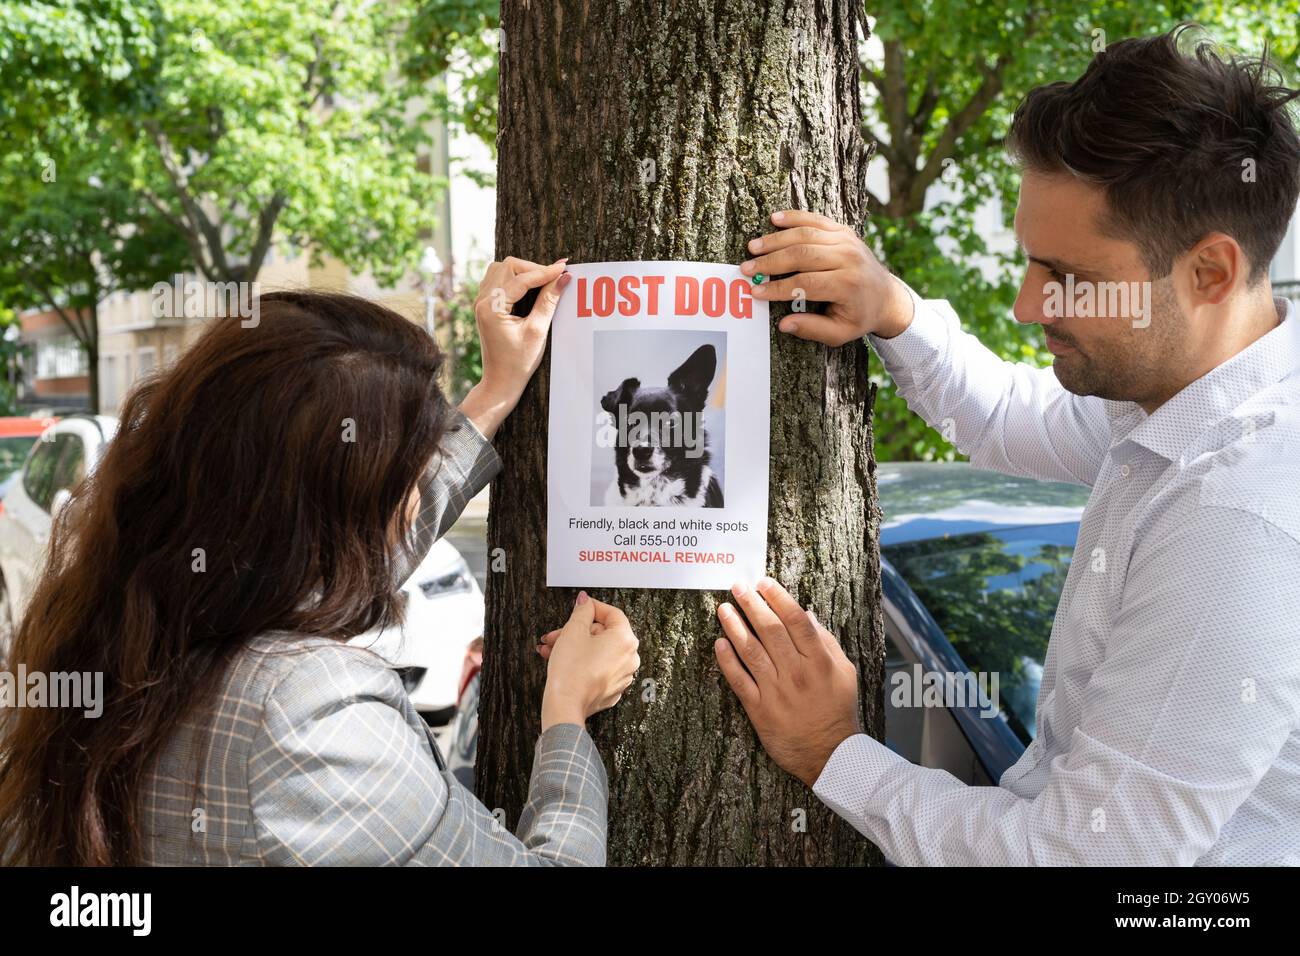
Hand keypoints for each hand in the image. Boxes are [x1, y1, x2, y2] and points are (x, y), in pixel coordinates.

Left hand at [459, 256, 569, 438]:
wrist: (500, 381)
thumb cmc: (518, 362)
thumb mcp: (537, 331)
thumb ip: (549, 301)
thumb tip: (563, 279)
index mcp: (491, 308)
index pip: (521, 279)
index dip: (545, 272)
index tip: (564, 268)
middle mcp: (482, 301)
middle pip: (508, 266)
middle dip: (533, 269)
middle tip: (556, 276)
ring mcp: (481, 302)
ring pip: (502, 269)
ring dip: (524, 271)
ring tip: (545, 280)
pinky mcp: (485, 305)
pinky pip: (498, 279)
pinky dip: (515, 278)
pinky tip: (530, 286)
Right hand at [539, 591, 639, 730]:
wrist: (565, 705)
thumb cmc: (571, 671)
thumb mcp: (573, 631)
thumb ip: (582, 611)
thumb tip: (586, 602)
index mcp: (625, 640)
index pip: (613, 613)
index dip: (593, 608)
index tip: (581, 606)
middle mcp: (630, 659)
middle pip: (603, 635)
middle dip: (576, 632)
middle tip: (557, 634)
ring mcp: (622, 676)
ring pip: (598, 652)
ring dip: (575, 647)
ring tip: (553, 649)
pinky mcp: (612, 690)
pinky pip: (598, 668)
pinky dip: (583, 663)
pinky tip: (563, 662)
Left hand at [714, 576, 861, 786]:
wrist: (830, 754)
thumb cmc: (838, 710)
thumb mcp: (844, 672)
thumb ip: (826, 642)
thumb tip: (807, 614)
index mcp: (818, 661)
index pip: (795, 620)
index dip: (777, 597)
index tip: (763, 583)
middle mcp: (796, 672)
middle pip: (770, 630)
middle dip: (751, 604)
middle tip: (738, 587)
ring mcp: (776, 691)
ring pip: (750, 650)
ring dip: (734, 626)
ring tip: (724, 608)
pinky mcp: (759, 709)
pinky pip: (739, 680)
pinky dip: (727, 660)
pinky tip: (719, 643)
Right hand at [739, 210, 914, 344]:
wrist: (887, 296)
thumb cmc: (859, 316)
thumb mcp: (840, 333)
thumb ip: (812, 329)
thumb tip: (784, 324)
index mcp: (847, 285)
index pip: (805, 283)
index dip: (777, 288)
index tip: (755, 292)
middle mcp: (848, 258)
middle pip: (802, 254)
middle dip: (771, 262)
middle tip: (747, 268)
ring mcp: (846, 240)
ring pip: (805, 234)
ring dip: (776, 240)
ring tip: (753, 247)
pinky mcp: (843, 230)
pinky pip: (815, 219)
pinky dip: (794, 217)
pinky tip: (774, 218)